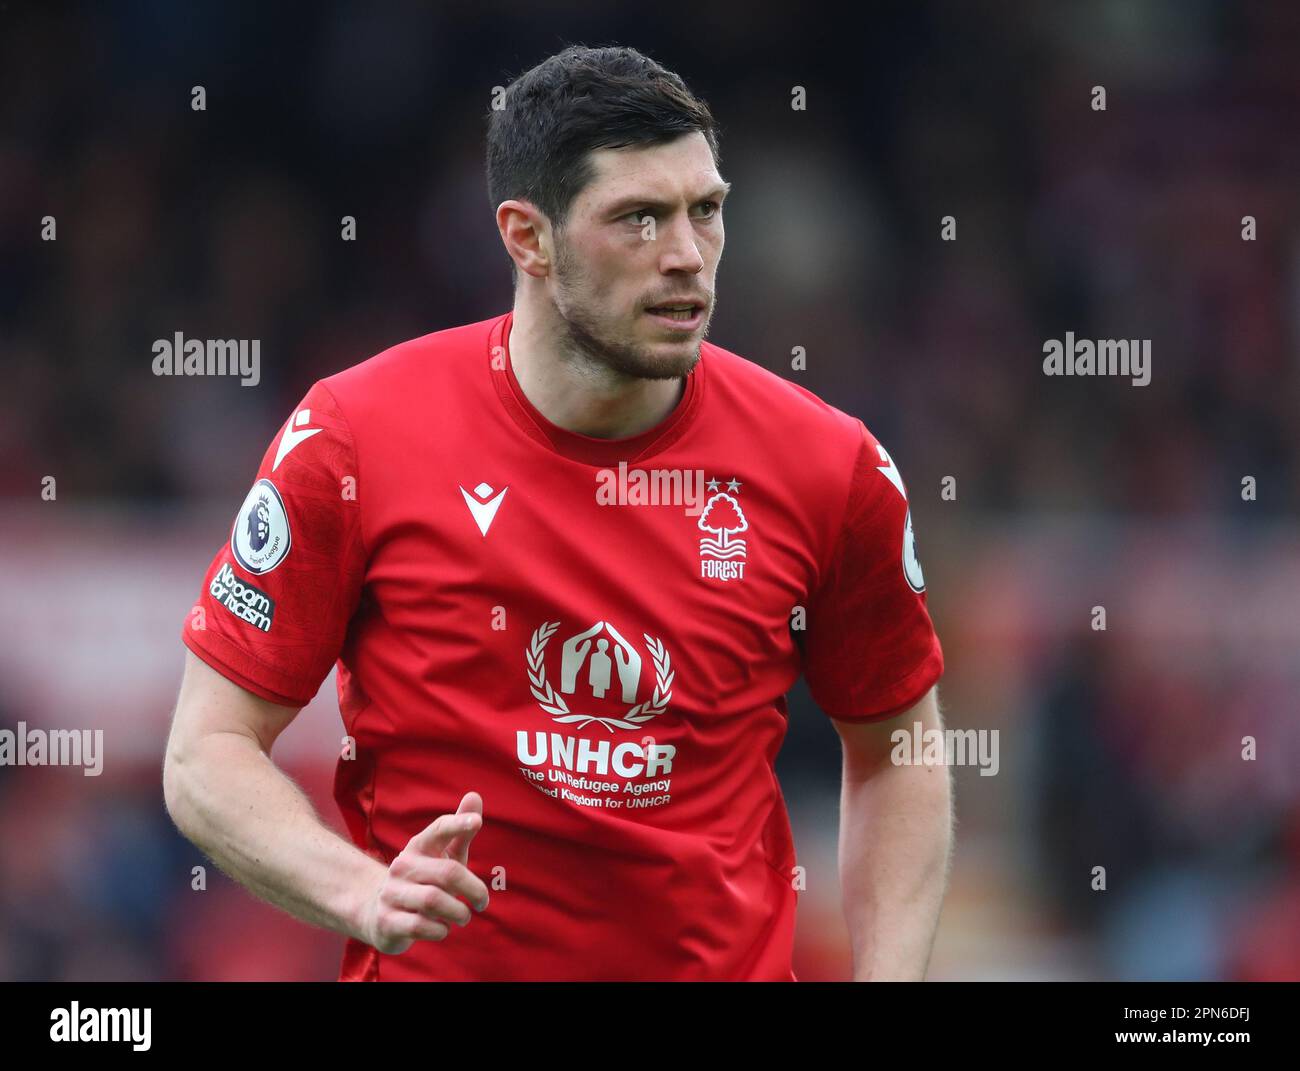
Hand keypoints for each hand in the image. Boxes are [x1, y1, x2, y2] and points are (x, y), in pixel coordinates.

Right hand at [358, 792, 488, 954]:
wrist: (377, 911)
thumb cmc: (423, 879)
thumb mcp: (442, 856)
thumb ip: (460, 831)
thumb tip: (475, 794)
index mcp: (418, 847)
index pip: (438, 830)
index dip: (457, 824)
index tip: (477, 822)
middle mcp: (402, 867)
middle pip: (448, 872)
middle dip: (473, 889)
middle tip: (482, 903)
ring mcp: (392, 894)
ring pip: (434, 900)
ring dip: (458, 912)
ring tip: (463, 916)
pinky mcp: (387, 921)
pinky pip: (421, 926)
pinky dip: (440, 930)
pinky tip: (443, 928)